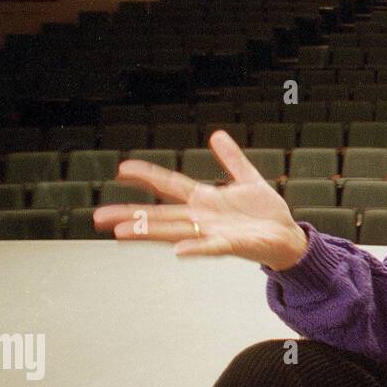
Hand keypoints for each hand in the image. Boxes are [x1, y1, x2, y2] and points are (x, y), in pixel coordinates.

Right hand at [93, 130, 309, 270]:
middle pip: (161, 215)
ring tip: (121, 233)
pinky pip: (210, 247)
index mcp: (205, 200)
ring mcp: (214, 233)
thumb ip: (232, 159)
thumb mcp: (249, 178)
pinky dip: (195, 248)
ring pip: (175, 231)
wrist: (288, 236)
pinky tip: (178, 251)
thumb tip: (217, 135)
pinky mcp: (232, 245)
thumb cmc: (266, 213)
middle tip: (99, 217)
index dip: (147, 176)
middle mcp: (203, 218)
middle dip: (130, 215)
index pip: (170, 186)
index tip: (122, 168)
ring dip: (149, 232)